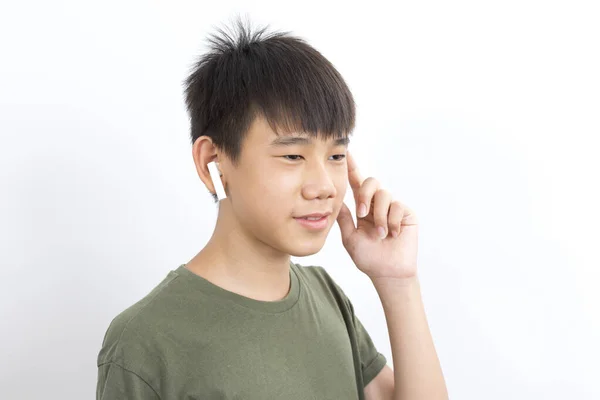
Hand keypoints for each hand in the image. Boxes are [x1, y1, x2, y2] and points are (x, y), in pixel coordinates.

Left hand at [336, 150, 418, 280]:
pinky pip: (398, 206)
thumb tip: (334, 200)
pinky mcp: (407, 214)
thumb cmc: (368, 257)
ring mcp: (393, 208)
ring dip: (379, 216)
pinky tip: (392, 235)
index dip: (352, 166)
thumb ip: (344, 218)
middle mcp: (378, 204)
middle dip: (365, 194)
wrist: (387, 273)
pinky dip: (392, 222)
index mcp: (363, 207)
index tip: (346, 151)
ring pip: (384, 194)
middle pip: (371, 182)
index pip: (356, 183)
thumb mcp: (350, 237)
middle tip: (362, 214)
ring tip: (380, 234)